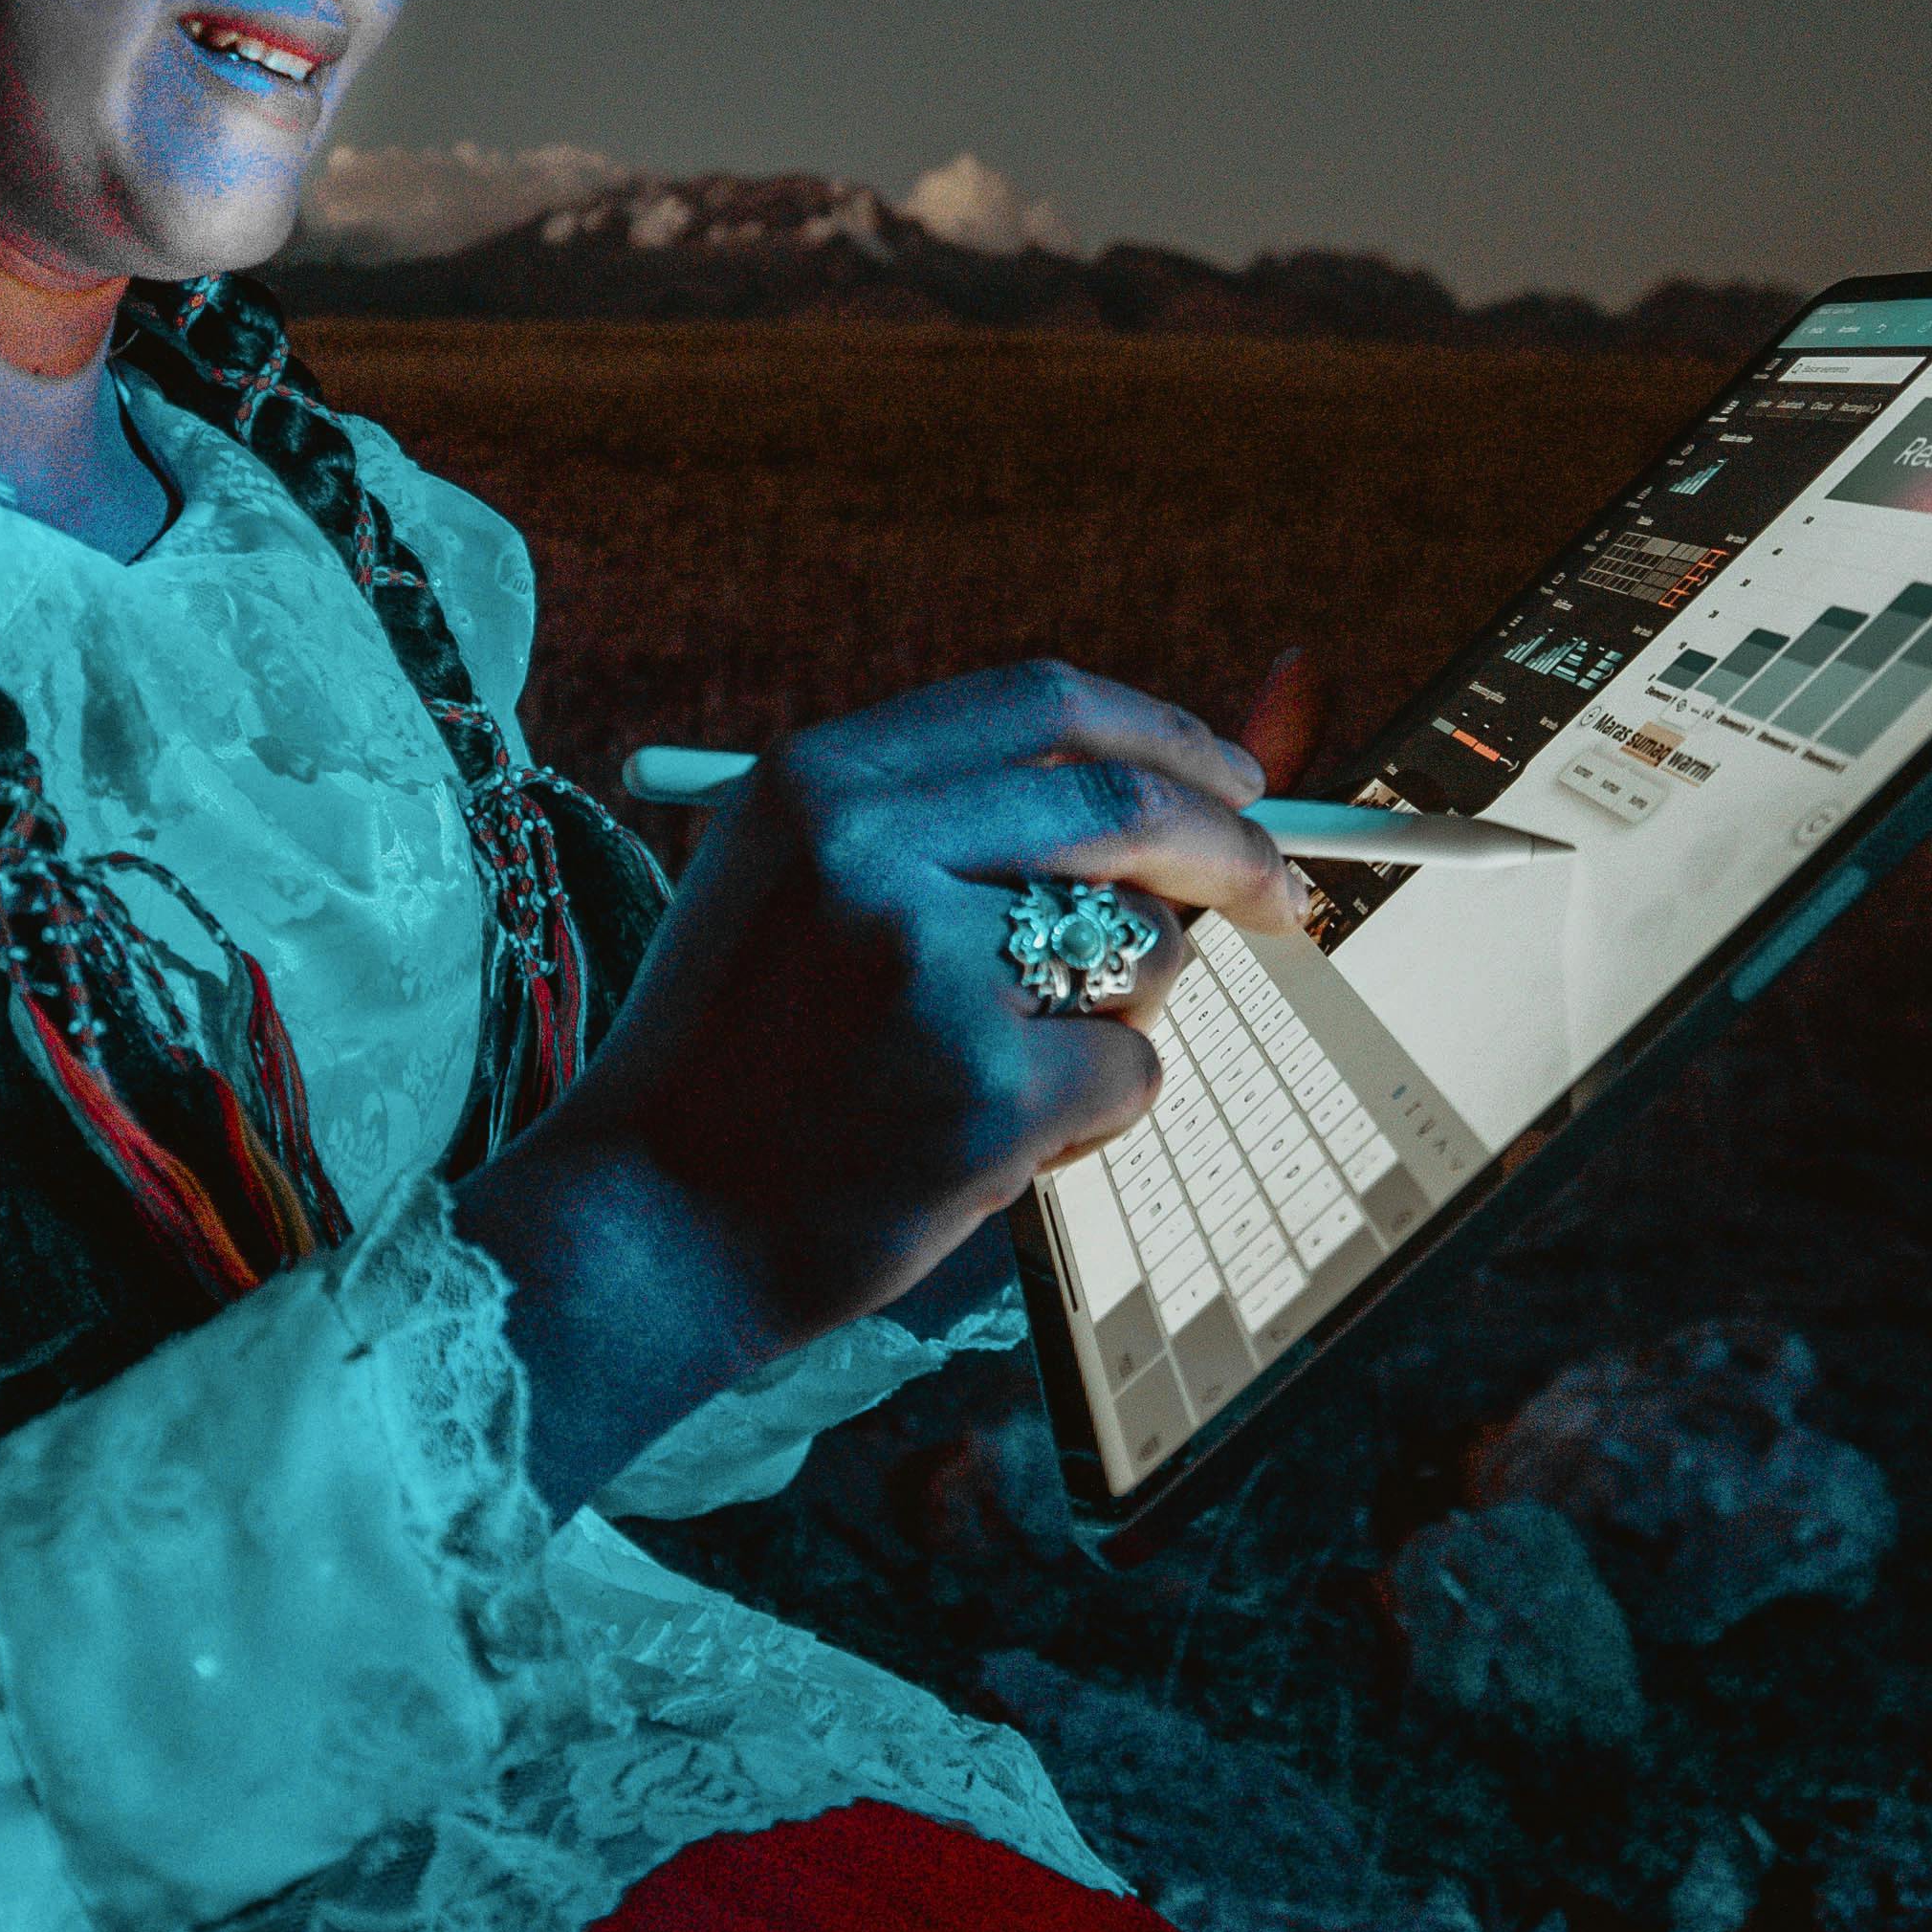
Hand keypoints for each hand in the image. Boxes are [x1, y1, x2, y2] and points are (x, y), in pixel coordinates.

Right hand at [455, 659, 1303, 1508]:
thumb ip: (945, 820)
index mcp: (819, 782)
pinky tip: (988, 1144)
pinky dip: (1093, 1114)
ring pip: (1144, 951)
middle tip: (1287, 897)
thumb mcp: (792, 886)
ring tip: (1006, 1070)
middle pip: (1126, 807)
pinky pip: (1130, 1071)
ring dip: (1122, 1013)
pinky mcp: (985, 1087)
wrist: (644, 1228)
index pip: (1040, 703)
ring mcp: (930, 968)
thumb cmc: (740, 1063)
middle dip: (1236, 851)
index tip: (1235, 778)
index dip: (1161, 732)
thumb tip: (1173, 787)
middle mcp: (869, 850)